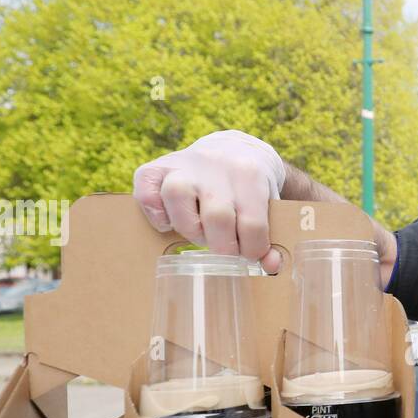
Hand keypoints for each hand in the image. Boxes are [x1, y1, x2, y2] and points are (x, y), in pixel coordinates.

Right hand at [132, 129, 285, 272]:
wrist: (234, 150)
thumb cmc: (251, 188)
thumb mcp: (268, 205)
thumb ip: (269, 236)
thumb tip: (271, 267)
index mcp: (249, 175)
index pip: (252, 225)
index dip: (251, 249)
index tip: (249, 253)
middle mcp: (215, 166)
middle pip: (217, 216)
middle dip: (221, 246)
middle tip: (224, 247)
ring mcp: (184, 165)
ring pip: (176, 195)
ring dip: (188, 228)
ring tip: (200, 233)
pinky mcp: (157, 167)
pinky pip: (146, 192)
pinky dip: (155, 213)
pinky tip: (169, 222)